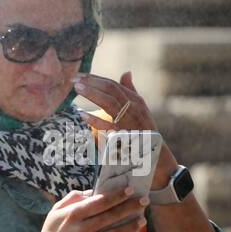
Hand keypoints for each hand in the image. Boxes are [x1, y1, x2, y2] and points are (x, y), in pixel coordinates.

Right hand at [30, 183, 148, 231]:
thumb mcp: (56, 212)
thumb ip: (73, 198)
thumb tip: (94, 192)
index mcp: (73, 215)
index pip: (100, 202)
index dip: (117, 195)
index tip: (130, 190)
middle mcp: (82, 229)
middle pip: (112, 216)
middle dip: (131, 207)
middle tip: (144, 201)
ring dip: (132, 226)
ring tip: (142, 220)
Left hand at [72, 71, 176, 188]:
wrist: (156, 158)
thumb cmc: (145, 134)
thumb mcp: (141, 111)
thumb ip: (131, 92)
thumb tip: (126, 72)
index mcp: (137, 101)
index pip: (114, 85)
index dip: (96, 79)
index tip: (80, 76)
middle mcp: (136, 109)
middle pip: (112, 91)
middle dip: (92, 83)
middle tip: (74, 80)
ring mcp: (133, 122)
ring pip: (111, 104)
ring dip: (93, 95)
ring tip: (77, 89)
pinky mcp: (128, 136)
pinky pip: (111, 127)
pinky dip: (97, 120)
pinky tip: (83, 115)